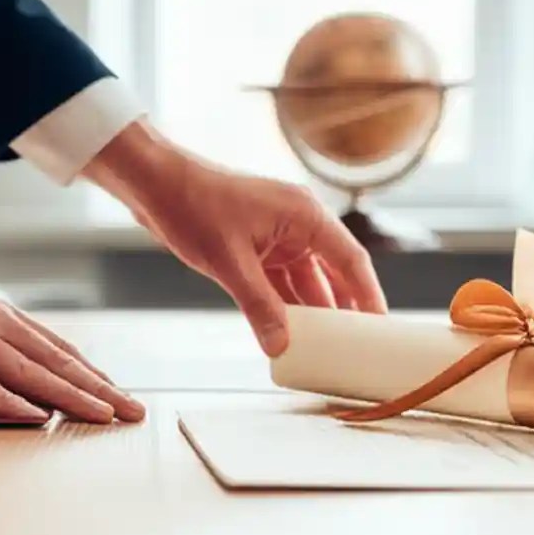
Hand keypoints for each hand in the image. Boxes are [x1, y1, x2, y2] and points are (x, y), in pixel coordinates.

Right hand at [0, 241, 144, 422]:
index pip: (54, 348)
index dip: (88, 372)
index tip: (115, 391)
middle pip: (57, 363)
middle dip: (100, 390)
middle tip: (135, 412)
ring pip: (33, 374)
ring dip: (74, 398)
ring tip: (109, 418)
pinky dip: (11, 403)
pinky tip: (38, 419)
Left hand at [83, 120, 387, 356]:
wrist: (153, 184)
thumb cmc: (192, 205)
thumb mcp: (229, 262)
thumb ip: (258, 306)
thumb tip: (280, 346)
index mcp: (304, 216)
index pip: (351, 261)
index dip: (368, 296)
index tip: (380, 329)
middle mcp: (297, 224)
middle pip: (332, 274)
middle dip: (340, 312)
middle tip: (354, 349)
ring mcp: (276, 236)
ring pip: (304, 282)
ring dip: (309, 314)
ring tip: (322, 351)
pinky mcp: (255, 247)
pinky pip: (279, 283)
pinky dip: (283, 307)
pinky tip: (287, 334)